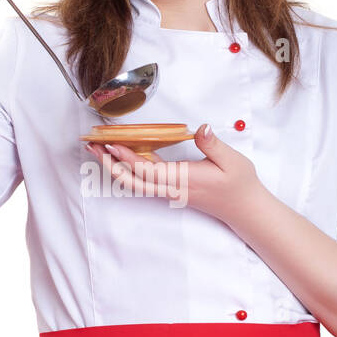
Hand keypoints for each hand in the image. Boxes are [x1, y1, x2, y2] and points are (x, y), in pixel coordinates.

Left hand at [85, 124, 260, 221]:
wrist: (245, 208)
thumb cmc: (239, 184)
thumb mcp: (232, 160)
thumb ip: (213, 145)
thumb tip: (202, 128)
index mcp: (184, 180)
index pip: (149, 170)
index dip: (128, 158)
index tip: (111, 144)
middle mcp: (173, 188)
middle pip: (133, 180)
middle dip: (110, 164)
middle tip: (91, 147)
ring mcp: (171, 191)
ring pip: (136, 182)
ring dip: (115, 167)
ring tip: (99, 151)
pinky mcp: (172, 189)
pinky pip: (145, 180)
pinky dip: (129, 169)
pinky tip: (122, 155)